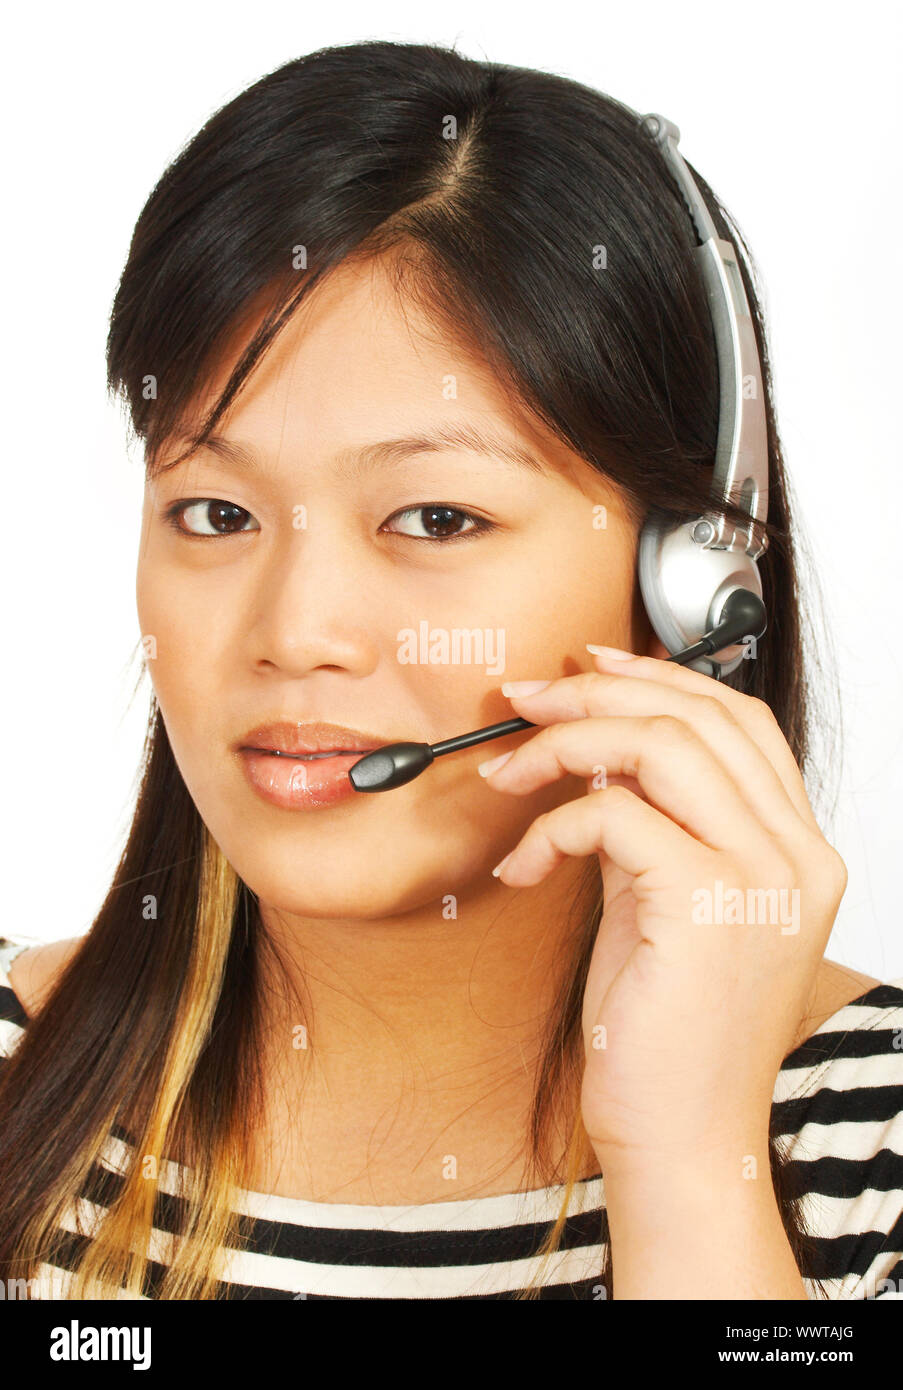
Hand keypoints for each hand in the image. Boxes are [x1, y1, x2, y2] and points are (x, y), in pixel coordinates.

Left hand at [478, 647, 847, 1166]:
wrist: (680, 1138)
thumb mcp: (663, 905)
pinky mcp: (709, 906)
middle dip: (597, 693)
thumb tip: (595, 755)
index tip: (587, 667)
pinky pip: (614, 816)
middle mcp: (796, 856)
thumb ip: (649, 825)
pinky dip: (550, 828)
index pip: (737, 722)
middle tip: (524, 701)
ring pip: (660, 748)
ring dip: (564, 744)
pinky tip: (521, 867)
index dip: (657, 679)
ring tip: (507, 773)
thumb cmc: (665, 1032)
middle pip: (700, 717)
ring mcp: (763, 878)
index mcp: (797, 850)